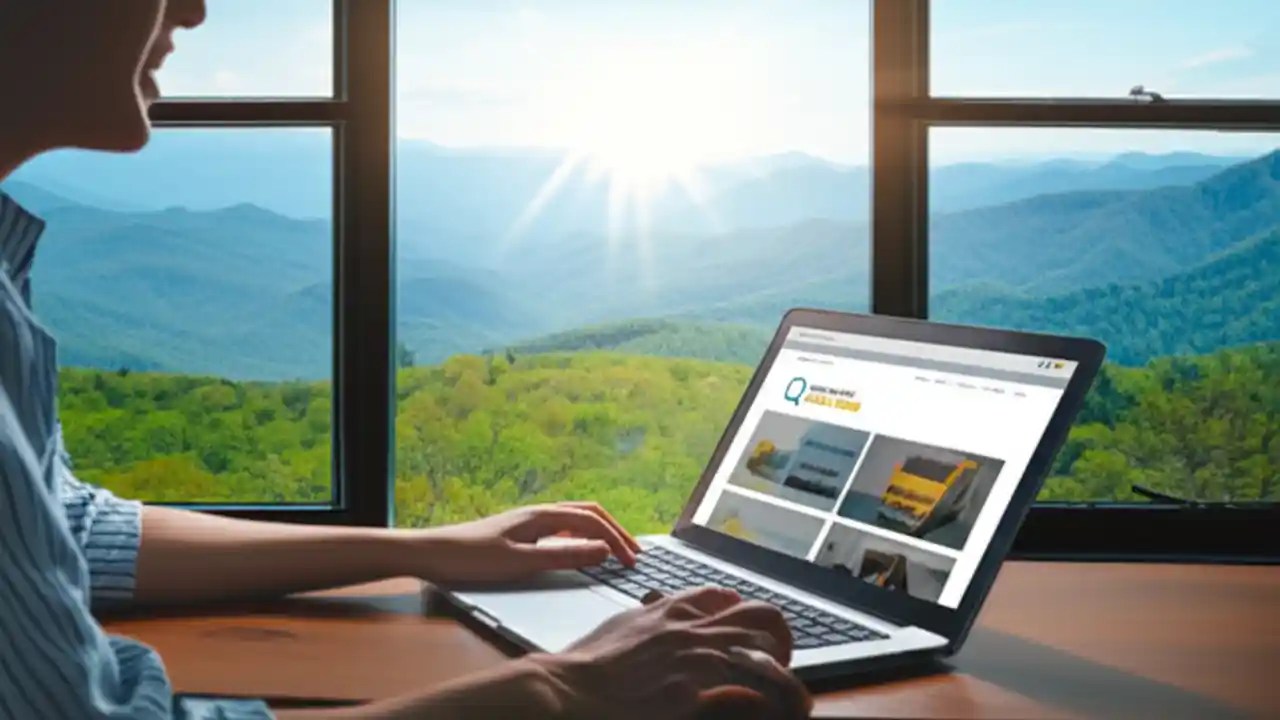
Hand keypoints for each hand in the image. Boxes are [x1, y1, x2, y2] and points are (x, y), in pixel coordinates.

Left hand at [402, 502, 641, 583]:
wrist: (430, 552)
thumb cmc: (470, 557)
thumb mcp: (520, 562)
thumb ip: (563, 556)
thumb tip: (602, 550)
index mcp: (541, 516)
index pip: (592, 522)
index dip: (616, 540)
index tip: (631, 562)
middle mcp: (538, 512)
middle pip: (589, 513)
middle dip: (615, 531)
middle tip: (634, 553)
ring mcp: (529, 521)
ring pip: (576, 518)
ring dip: (600, 531)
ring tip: (616, 550)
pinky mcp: (521, 532)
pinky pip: (562, 527)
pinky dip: (582, 536)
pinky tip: (581, 550)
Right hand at [529, 586, 810, 719]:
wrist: (567, 689)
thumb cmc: (586, 663)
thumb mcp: (620, 626)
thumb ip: (647, 617)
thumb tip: (656, 612)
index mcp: (671, 610)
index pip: (723, 597)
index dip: (742, 611)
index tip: (746, 629)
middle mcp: (690, 629)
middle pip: (759, 615)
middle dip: (778, 636)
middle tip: (777, 660)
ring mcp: (695, 659)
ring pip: (764, 651)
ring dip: (777, 670)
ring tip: (778, 690)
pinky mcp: (693, 692)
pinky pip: (747, 690)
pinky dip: (762, 701)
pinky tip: (761, 709)